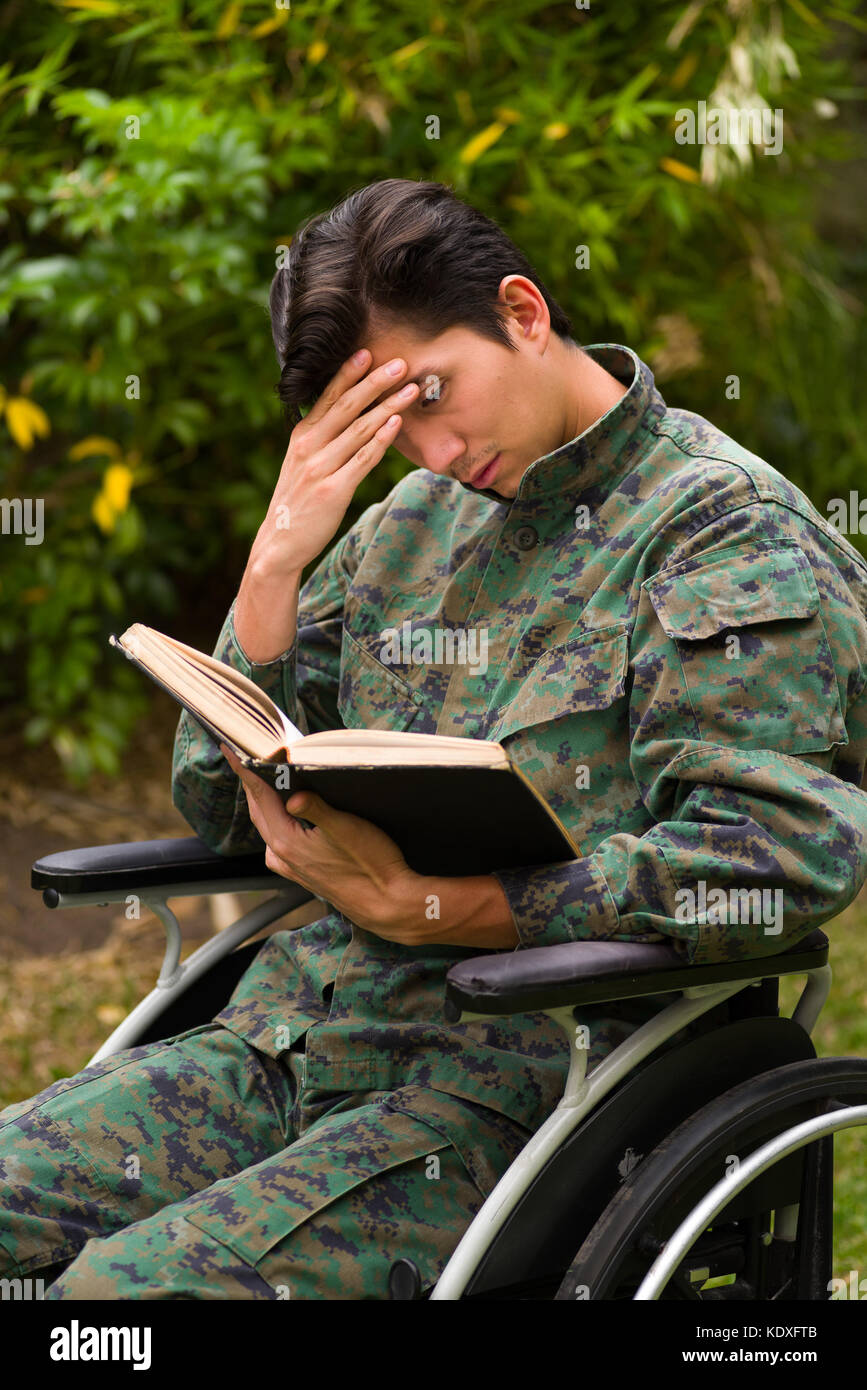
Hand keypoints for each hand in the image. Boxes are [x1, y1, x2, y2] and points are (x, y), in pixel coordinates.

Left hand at [220, 745, 424, 940]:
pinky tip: (288, 818)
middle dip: (252, 783)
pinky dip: (276, 822)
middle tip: (247, 756)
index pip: (259, 797)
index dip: (244, 769)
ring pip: (268, 827)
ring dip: (264, 803)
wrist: (387, 905)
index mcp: (287, 842)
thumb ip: (316, 809)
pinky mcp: (304, 874)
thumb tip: (292, 795)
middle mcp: (283, 856)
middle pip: (259, 811)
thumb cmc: (371, 866)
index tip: (230, 749)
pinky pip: (278, 842)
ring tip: (266, 781)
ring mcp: (292, 867)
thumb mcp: (346, 828)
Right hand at [250, 349, 419, 578]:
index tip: (368, 352)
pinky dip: (381, 439)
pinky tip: (397, 423)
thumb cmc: (297, 502)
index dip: (349, 374)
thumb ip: (320, 439)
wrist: (279, 543)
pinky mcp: (333, 490)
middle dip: (375, 382)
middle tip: (401, 363)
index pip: (328, 397)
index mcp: (301, 436)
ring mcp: (321, 468)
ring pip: (360, 429)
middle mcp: (309, 446)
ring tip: (410, 389)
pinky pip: (362, 459)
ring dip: (387, 406)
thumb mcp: (301, 463)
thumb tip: (345, 417)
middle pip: (347, 406)